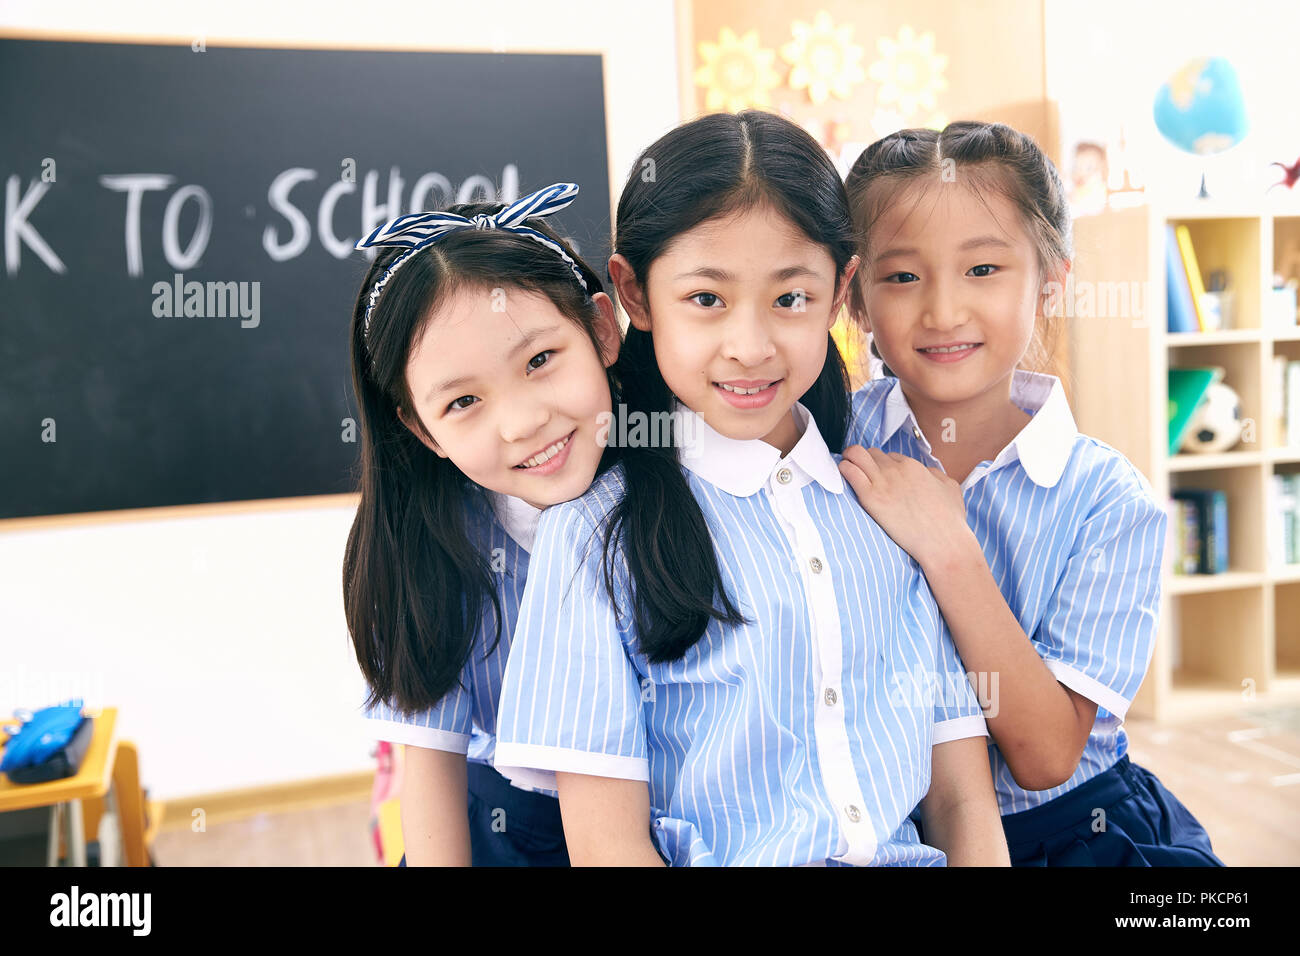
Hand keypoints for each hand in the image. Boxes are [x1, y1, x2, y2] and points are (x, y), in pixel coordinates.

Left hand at [839, 445, 973, 570]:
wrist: (943, 542)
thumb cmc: (950, 521)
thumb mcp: (950, 488)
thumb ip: (936, 476)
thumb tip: (927, 473)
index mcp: (914, 467)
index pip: (891, 457)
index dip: (884, 466)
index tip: (880, 476)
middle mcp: (897, 470)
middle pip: (872, 454)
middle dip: (865, 461)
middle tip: (861, 473)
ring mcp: (883, 482)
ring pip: (857, 455)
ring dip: (850, 458)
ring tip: (846, 467)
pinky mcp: (871, 497)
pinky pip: (850, 472)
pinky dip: (843, 469)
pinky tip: (842, 474)